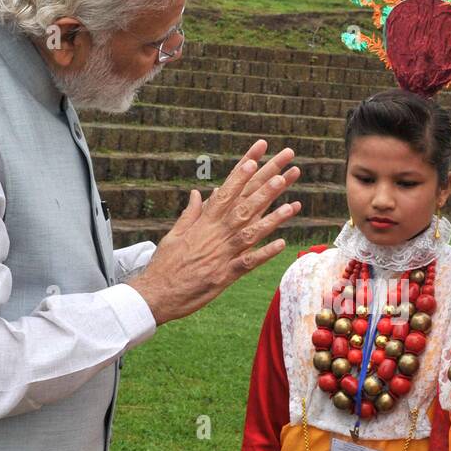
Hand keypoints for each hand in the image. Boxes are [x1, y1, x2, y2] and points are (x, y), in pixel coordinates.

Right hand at [127, 139, 301, 324]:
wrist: (156, 294)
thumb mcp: (174, 234)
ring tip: (294, 204)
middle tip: (286, 168)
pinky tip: (282, 243)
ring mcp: (223, 254)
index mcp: (204, 222)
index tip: (256, 156)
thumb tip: (197, 193)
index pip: (226, 191)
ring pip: (252, 231)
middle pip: (246, 204)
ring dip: (273, 217)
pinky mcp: (226, 276)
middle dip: (267, 185)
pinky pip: (249, 262)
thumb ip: (190, 213)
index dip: (242, 173)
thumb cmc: (164, 264)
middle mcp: (216, 234)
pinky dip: (265, 253)